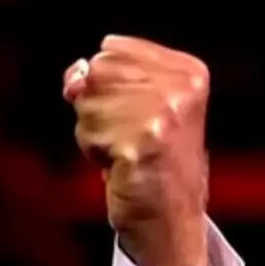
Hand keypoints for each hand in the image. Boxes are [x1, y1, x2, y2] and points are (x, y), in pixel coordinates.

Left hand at [64, 35, 210, 265]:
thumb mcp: (135, 104)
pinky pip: (87, 132)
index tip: (134, 114)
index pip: (110, 48)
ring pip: (87, 101)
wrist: (171, 217)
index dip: (106, 84)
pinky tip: (121, 164)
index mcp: (188, 70)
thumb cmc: (150, 158)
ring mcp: (166, 114)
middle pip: (95, 72)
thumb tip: (76, 76)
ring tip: (126, 150)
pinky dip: (93, 150)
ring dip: (94, 130)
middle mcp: (182, 87)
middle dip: (98, 107)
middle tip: (128, 135)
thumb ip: (102, 77)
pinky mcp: (145, 142)